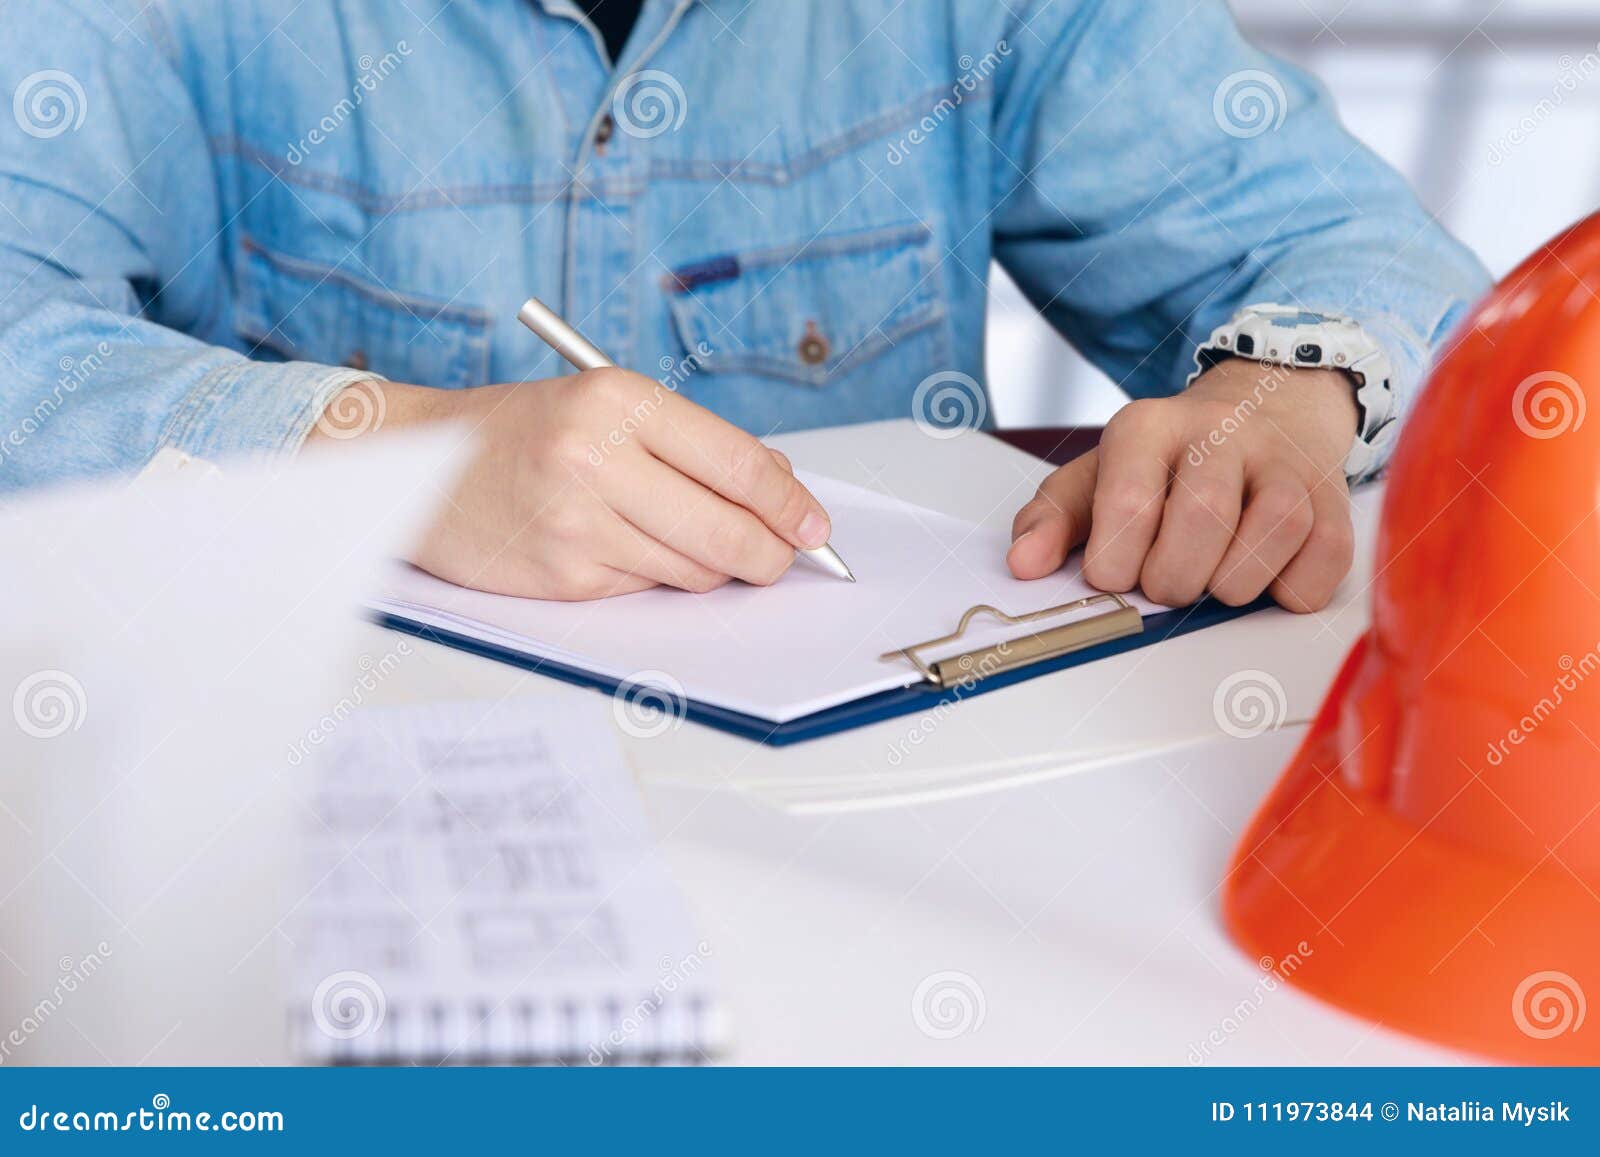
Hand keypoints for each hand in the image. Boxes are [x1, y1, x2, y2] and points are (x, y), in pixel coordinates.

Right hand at [306, 370, 832, 599]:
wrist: (419, 467)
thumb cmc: (521, 432)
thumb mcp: (607, 406)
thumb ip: (694, 444)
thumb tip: (781, 489)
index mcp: (617, 400)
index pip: (740, 465)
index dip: (792, 504)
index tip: (814, 524)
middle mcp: (596, 458)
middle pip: (730, 530)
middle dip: (771, 553)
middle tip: (782, 556)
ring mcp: (578, 524)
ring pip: (696, 569)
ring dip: (713, 566)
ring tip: (689, 538)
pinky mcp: (564, 578)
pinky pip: (648, 589)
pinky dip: (657, 577)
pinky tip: (627, 547)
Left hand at [1006, 358, 1359, 611]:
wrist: (1266, 408)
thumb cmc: (1169, 463)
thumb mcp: (1098, 476)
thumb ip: (1054, 518)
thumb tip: (1023, 563)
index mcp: (1148, 427)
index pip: (1128, 502)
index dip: (1115, 563)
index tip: (1113, 574)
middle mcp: (1221, 433)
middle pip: (1203, 519)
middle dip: (1174, 578)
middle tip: (1165, 584)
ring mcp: (1285, 462)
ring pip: (1273, 532)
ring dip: (1234, 584)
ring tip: (1214, 581)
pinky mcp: (1333, 499)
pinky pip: (1324, 559)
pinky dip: (1291, 588)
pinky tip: (1264, 577)